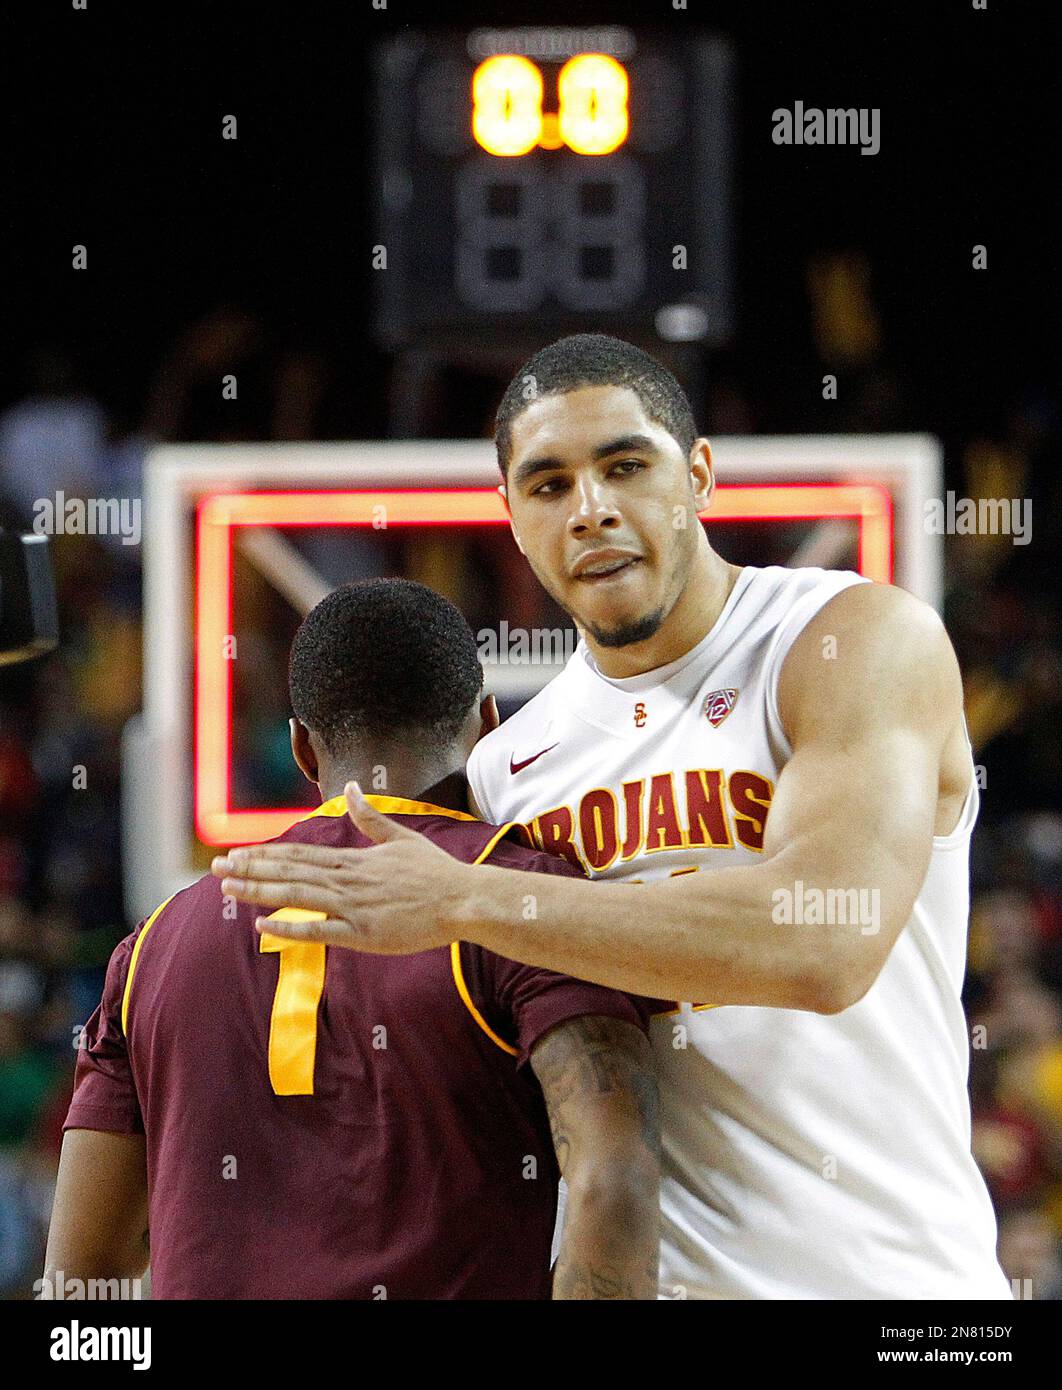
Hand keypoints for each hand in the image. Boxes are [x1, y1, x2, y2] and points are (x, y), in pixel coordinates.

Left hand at [211, 782, 469, 953]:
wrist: (462, 900)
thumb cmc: (435, 873)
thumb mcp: (401, 838)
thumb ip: (371, 817)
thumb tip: (353, 786)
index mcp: (354, 859)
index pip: (299, 854)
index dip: (265, 853)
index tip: (236, 853)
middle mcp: (347, 880)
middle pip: (289, 872)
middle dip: (250, 870)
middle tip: (215, 868)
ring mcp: (352, 907)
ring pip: (296, 896)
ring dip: (259, 892)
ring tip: (228, 889)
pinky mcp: (362, 933)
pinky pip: (318, 930)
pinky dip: (290, 927)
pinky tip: (263, 925)